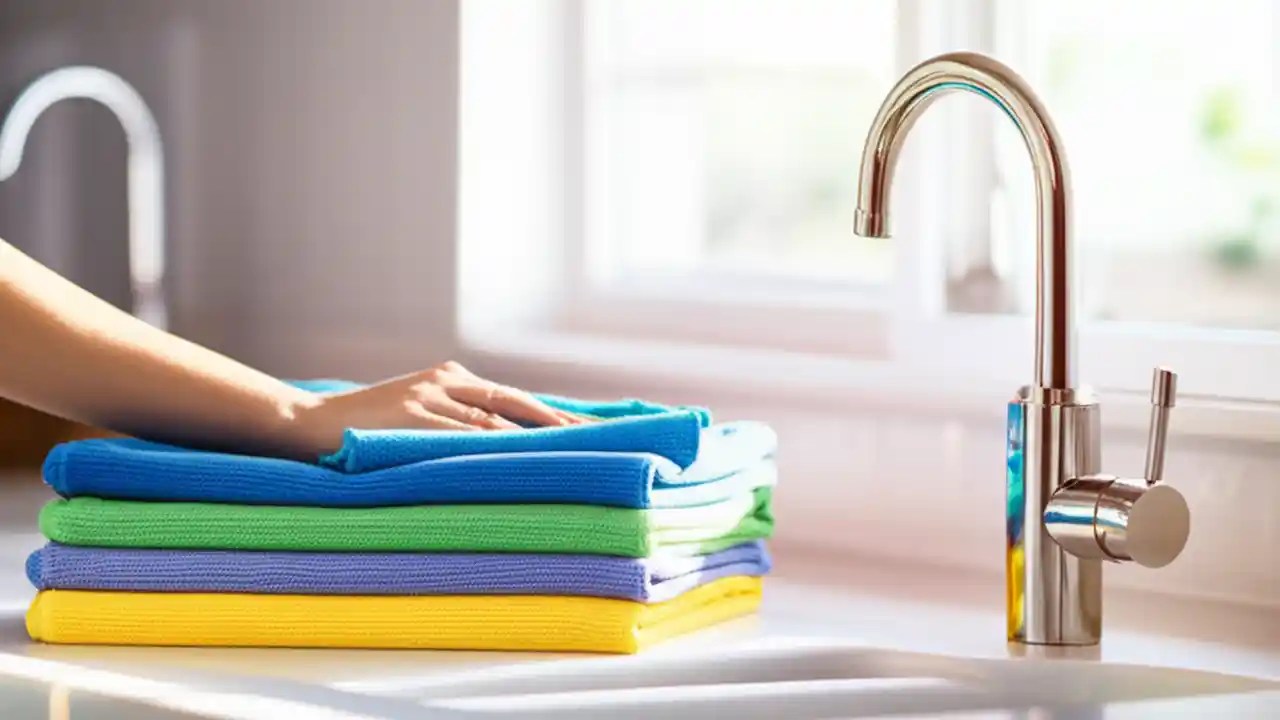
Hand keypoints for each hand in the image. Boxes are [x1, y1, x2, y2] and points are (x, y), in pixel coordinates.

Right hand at [287, 361, 582, 456]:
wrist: (305, 425)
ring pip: (496, 425)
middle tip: (603, 442)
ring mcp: (428, 399)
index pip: (516, 398)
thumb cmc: (363, 430)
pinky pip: (463, 439)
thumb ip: (455, 424)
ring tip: (576, 458)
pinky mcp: (410, 420)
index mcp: (450, 377)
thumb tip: (506, 448)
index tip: (594, 430)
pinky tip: (524, 465)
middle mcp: (445, 382)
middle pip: (518, 405)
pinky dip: (496, 453)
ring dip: (536, 443)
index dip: (556, 415)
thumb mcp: (415, 417)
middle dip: (561, 424)